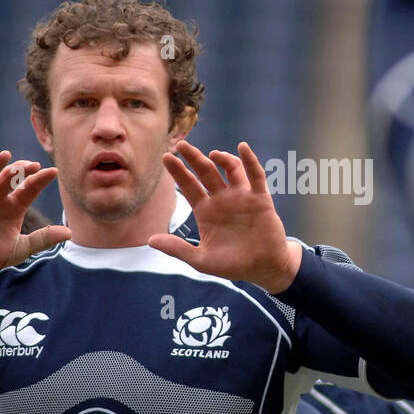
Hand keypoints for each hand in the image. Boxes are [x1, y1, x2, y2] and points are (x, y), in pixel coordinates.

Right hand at [0, 151, 70, 277]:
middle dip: (21, 170)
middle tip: (32, 165)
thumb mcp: (19, 249)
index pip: (30, 189)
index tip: (53, 172)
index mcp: (14, 207)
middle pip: (10, 178)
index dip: (41, 180)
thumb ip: (42, 239)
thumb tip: (69, 232)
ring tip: (6, 156)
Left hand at [148, 141, 301, 292]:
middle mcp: (222, 199)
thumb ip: (178, 249)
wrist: (263, 269)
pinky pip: (255, 176)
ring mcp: (241, 197)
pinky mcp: (260, 198)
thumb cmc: (233, 265)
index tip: (166, 157)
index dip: (178, 171)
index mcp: (206, 211)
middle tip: (182, 144)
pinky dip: (250, 161)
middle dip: (194, 158)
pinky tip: (242, 148)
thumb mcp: (201, 260)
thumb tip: (150, 240)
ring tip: (212, 155)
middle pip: (206, 172)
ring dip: (221, 159)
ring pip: (230, 170)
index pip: (189, 186)